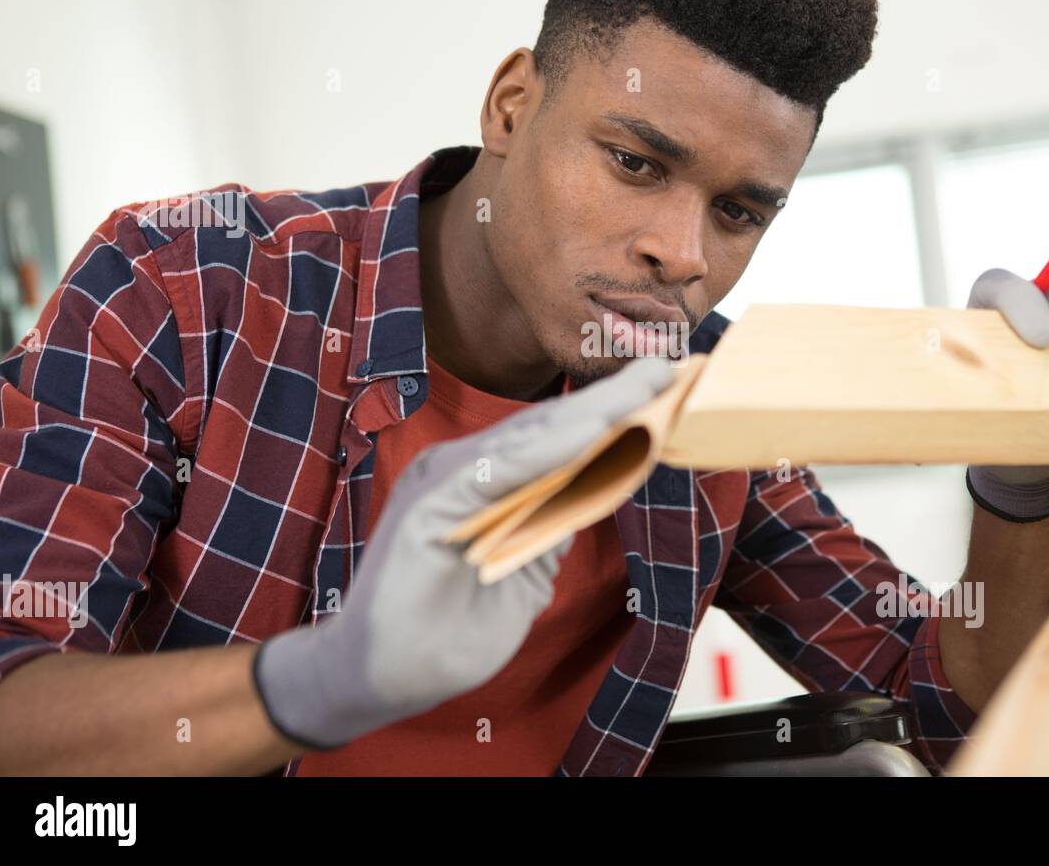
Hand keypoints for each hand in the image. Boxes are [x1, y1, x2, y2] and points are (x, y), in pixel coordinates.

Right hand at [254, 356, 674, 749]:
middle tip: (672, 369)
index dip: (614, 417)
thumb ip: (548, 534)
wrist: (376, 679)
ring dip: (592, 413)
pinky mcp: (430, 501)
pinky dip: (549, 449)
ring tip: (645, 388)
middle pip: (552, 426)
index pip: (559, 441)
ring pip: (532, 437)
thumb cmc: (444, 635)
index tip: (667, 393)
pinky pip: (500, 468)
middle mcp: (465, 469)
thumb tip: (589, 498)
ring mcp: (444, 479)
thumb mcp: (522, 580)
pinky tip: (592, 433)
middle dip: (614, 400)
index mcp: (487, 483)